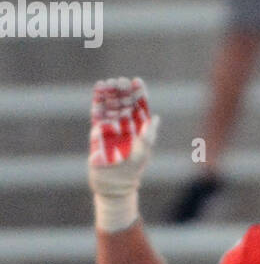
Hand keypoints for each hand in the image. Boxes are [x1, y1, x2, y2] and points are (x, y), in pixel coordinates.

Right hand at [88, 76, 158, 231]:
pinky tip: (99, 89)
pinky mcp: (99, 131)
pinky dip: (99, 100)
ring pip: (111, 105)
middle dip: (123, 91)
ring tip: (109, 82)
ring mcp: (112, 128)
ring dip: (110, 93)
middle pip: (124, 103)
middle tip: (121, 80)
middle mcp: (126, 127)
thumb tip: (156, 118)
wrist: (113, 183)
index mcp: (140, 130)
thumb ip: (148, 135)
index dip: (139, 94)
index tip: (137, 81)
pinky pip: (99, 112)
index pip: (140, 107)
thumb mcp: (143, 152)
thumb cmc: (132, 170)